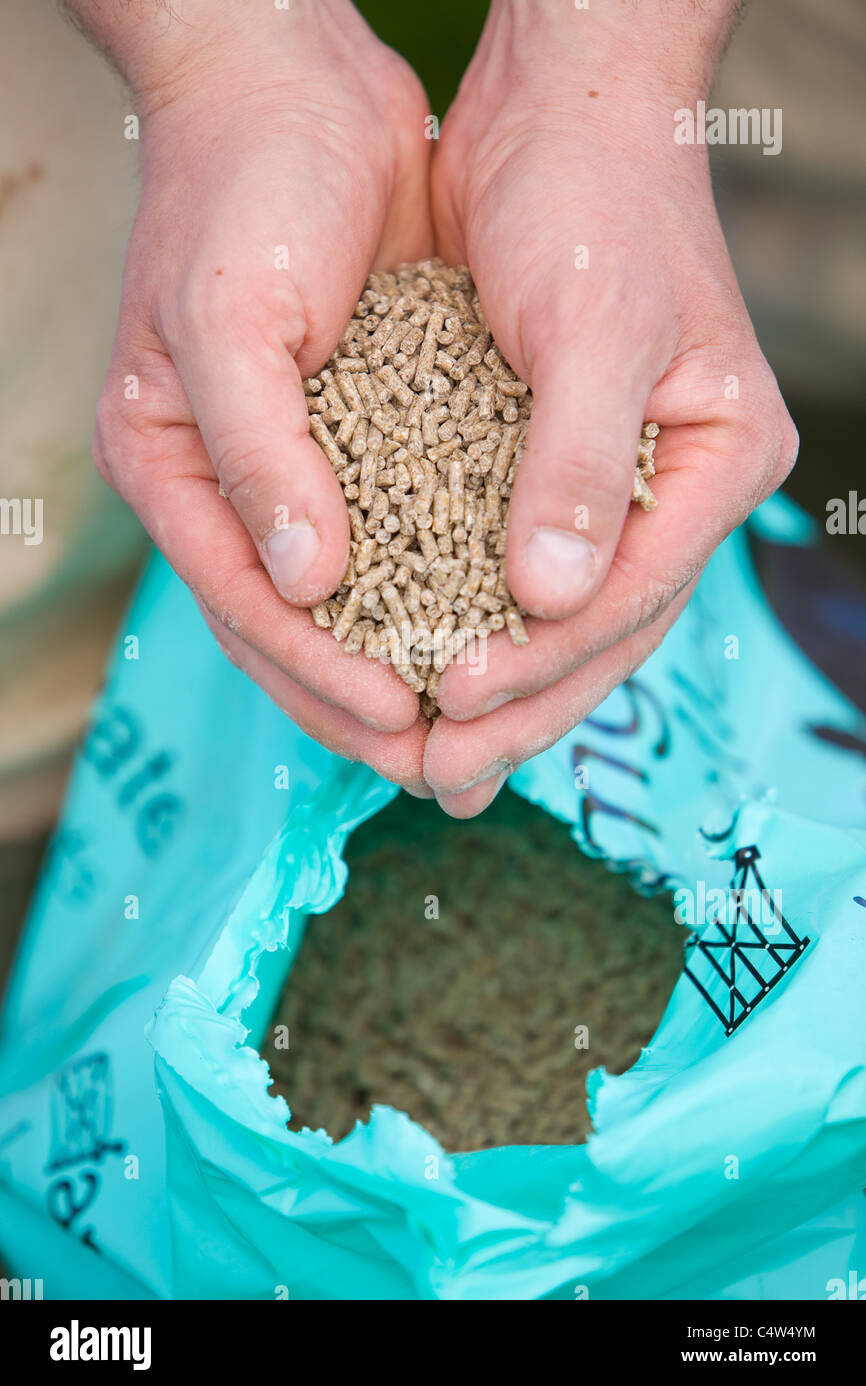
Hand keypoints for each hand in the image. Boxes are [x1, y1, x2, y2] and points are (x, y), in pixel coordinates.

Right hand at [88, 0, 433, 791]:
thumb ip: (260, 453)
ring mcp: (303, 470)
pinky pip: (406, 541)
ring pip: (358, 603)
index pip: (250, 608)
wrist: (294, 87)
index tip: (404, 720)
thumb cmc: (241, 187)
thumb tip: (308, 581)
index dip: (324, 674)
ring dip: (414, 669)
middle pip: (300, 633)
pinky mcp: (366, 439)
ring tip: (478, 733)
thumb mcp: (229, 316)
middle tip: (447, 769)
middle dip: (368, 705)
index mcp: (177, 472)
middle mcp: (237, 489)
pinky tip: (497, 631)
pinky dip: (444, 594)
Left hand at [426, 0, 797, 815]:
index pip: (632, 593)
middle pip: (599, 631)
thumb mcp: (595, 326)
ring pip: (553, 617)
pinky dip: (462, 622)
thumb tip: (549, 599)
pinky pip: (505, 569)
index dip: (544, 658)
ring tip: (428, 762)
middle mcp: (670, 488)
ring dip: (492, 691)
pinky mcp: (542, 467)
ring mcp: (610, 484)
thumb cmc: (592, 197)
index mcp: (717, 461)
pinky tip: (416, 671)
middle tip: (441, 778)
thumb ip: (579, 465)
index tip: (454, 701)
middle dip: (518, 707)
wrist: (555, 113)